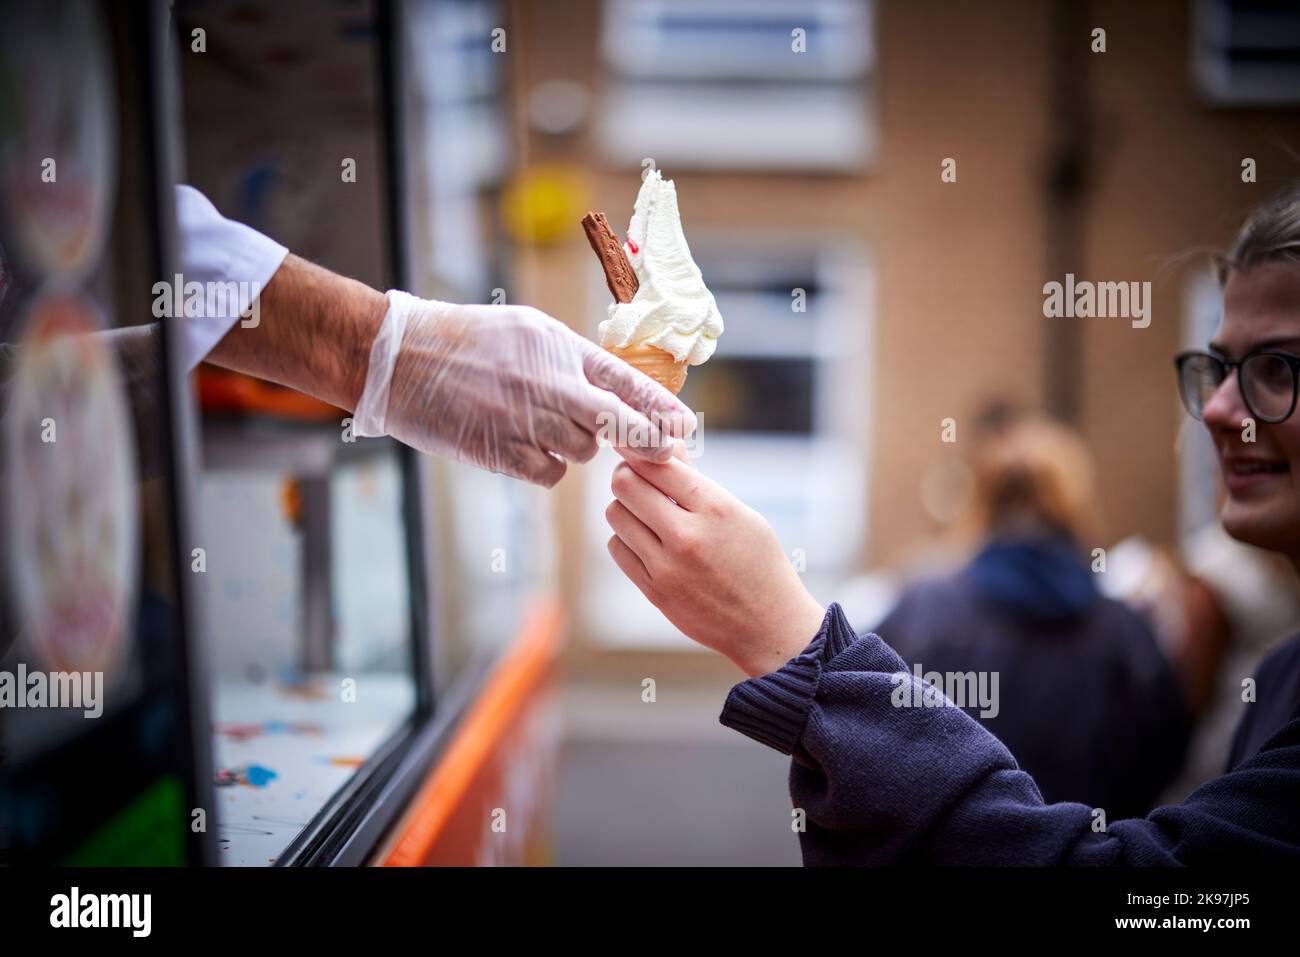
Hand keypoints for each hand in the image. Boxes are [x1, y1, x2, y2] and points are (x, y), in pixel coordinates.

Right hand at [353, 293, 695, 486]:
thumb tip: (610, 389)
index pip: (628, 382)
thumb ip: (573, 360)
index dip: (661, 409)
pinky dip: (542, 465)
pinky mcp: (506, 453)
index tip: (684, 428)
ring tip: (538, 422)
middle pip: (620, 427)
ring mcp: (532, 422)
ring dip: (573, 446)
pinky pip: (548, 472)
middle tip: (662, 454)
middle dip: (644, 443)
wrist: (404, 360)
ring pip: (583, 453)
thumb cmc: (467, 339)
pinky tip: (518, 444)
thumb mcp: (530, 331)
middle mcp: (555, 387)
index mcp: (564, 351)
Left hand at [605, 447, 825, 675]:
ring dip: (626, 507)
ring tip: (646, 511)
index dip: (639, 449)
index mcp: (716, 509)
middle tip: (637, 477)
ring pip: (616, 515)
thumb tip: (668, 445)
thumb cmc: (759, 563)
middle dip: (628, 474)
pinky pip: (618, 548)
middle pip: (626, 485)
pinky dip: (627, 538)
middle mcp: (687, 536)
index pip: (658, 463)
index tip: (631, 444)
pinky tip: (646, 540)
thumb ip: (698, 482)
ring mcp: (667, 567)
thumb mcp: (740, 514)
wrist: (769, 626)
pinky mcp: (654, 591)